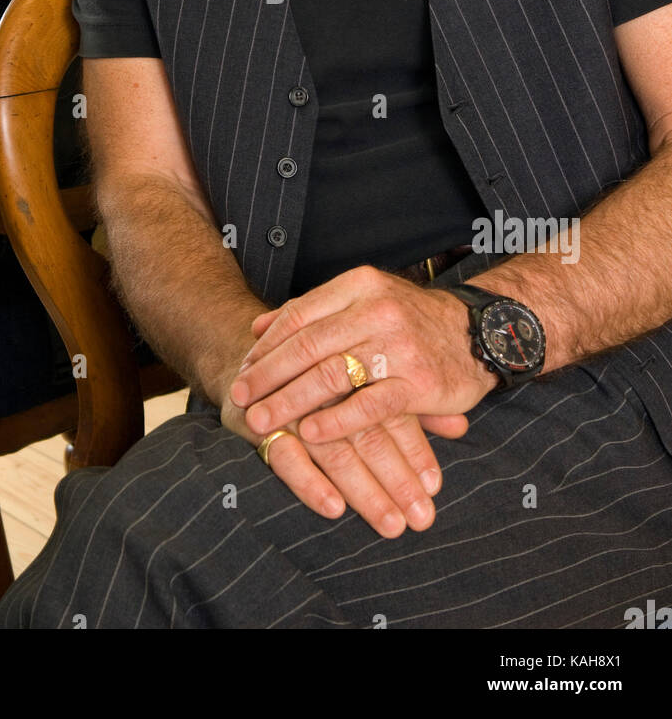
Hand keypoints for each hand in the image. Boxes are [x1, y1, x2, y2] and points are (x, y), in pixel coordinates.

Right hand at [220, 360, 458, 538]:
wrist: (249, 351)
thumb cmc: (321, 369)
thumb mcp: (369, 377)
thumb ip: (413, 403)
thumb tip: (461, 426)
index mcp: (353, 364)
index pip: (390, 410)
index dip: (414, 449)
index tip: (434, 487)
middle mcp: (323, 381)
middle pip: (367, 433)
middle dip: (396, 479)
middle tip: (421, 518)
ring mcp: (290, 402)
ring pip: (333, 449)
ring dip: (363, 490)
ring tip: (391, 524)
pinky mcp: (258, 421)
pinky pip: (285, 456)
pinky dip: (310, 483)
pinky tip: (333, 508)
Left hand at [229, 266, 494, 447]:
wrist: (480, 333)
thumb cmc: (412, 321)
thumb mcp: (366, 300)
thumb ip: (314, 311)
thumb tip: (259, 326)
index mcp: (359, 286)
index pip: (299, 315)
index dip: (266, 347)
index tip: (243, 371)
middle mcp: (377, 310)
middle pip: (308, 346)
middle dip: (268, 376)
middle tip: (240, 399)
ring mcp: (398, 346)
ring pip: (331, 375)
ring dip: (290, 402)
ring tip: (263, 423)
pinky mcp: (418, 382)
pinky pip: (368, 405)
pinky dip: (335, 422)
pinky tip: (310, 435)